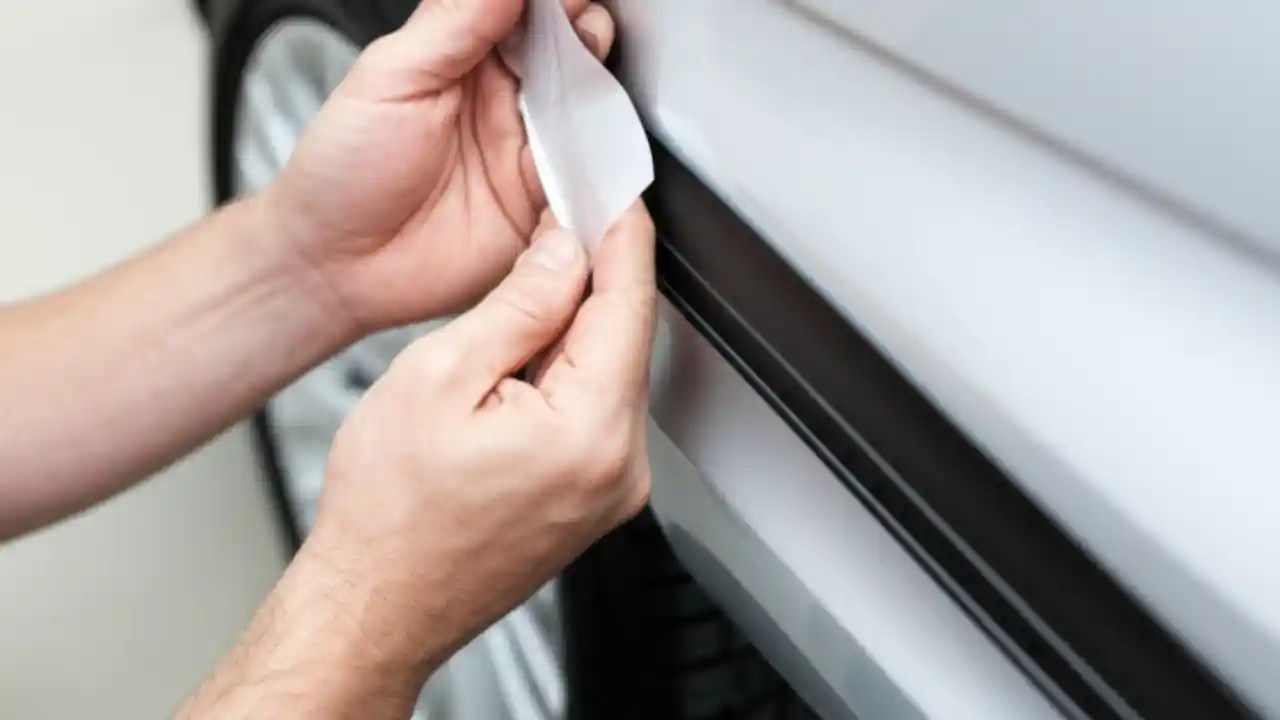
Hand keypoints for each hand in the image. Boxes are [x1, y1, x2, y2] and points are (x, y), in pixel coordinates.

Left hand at [265, 0, 616, 334]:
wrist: (339, 269)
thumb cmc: (343, 172)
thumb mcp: (391, 77)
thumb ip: (454, 22)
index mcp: (467, 54)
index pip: (527, 12)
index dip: (554, 3)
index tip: (567, 1)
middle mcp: (507, 102)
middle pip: (571, 56)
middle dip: (588, 39)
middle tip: (584, 39)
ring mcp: (530, 155)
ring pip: (590, 115)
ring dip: (599, 101)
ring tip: (588, 96)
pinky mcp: (545, 209)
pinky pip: (590, 183)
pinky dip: (601, 170)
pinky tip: (593, 155)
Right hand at [303, 203, 655, 674]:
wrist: (375, 605)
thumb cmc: (389, 516)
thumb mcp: (438, 376)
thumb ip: (517, 305)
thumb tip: (562, 252)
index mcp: (588, 432)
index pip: (628, 302)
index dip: (619, 234)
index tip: (610, 193)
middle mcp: (619, 467)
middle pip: (625, 336)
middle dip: (592, 276)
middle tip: (555, 226)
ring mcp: (611, 489)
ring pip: (610, 372)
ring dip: (575, 326)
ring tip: (519, 300)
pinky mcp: (595, 500)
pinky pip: (597, 413)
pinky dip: (569, 372)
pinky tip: (523, 360)